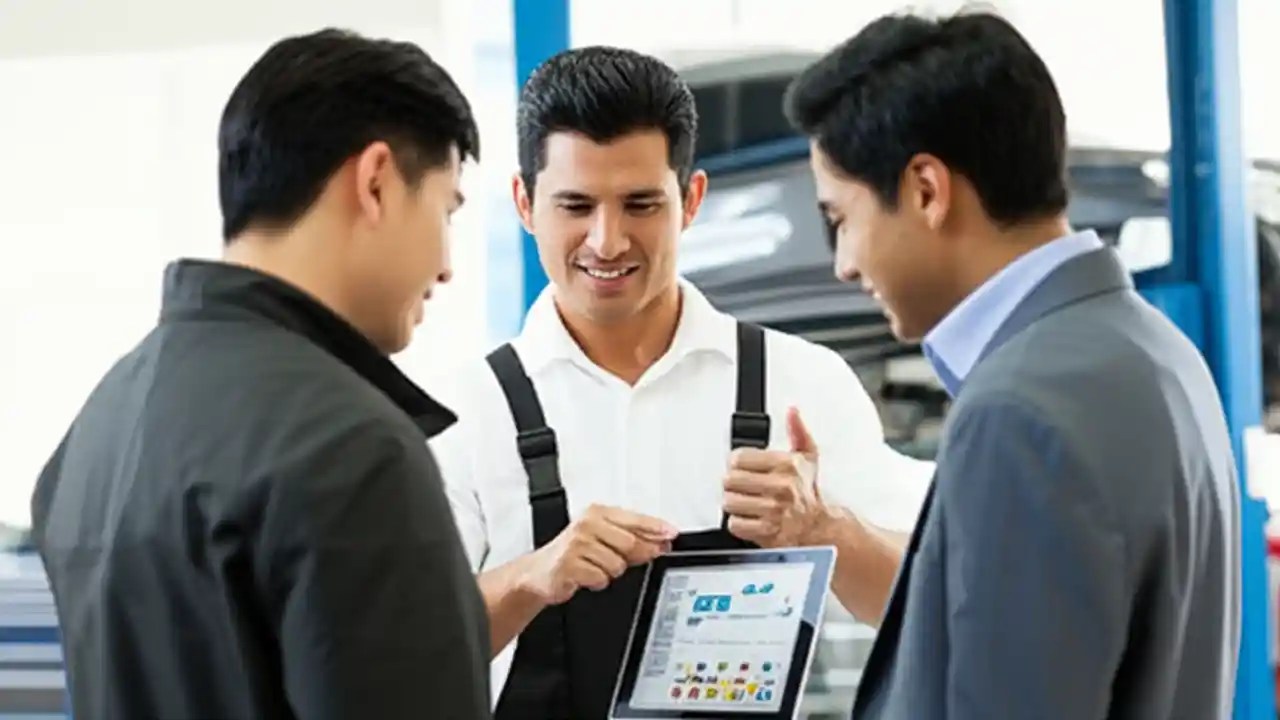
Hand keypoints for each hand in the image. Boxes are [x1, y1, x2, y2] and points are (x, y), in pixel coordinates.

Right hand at [520, 504, 676, 604]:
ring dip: (610, 571)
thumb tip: (661, 542)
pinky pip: (601, 578)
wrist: (539, 572)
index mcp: (597, 513)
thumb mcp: (603, 539)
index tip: (671, 534)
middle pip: (630, 543)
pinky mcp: (570, 564)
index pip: (634, 519)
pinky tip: (587, 576)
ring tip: (595, 566)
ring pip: (617, 564)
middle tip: (624, 559)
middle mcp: (587, 525)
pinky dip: (597, 581)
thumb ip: (633, 538)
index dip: (656, 527)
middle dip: (634, 555)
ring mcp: (577, 544)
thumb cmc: (574, 553)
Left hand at [723, 407, 833, 547]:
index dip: (737, 463)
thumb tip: (793, 412)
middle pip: (730, 480)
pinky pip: (735, 524)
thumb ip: (798, 431)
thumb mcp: (808, 458)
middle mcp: (781, 487)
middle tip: (743, 487)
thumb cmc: (809, 494)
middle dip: (733, 484)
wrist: (820, 529)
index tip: (742, 468)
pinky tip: (750, 518)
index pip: (739, 458)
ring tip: (747, 503)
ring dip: (735, 504)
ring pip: (730, 502)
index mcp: (787, 465)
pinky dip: (739, 523)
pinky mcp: (767, 532)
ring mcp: (774, 510)